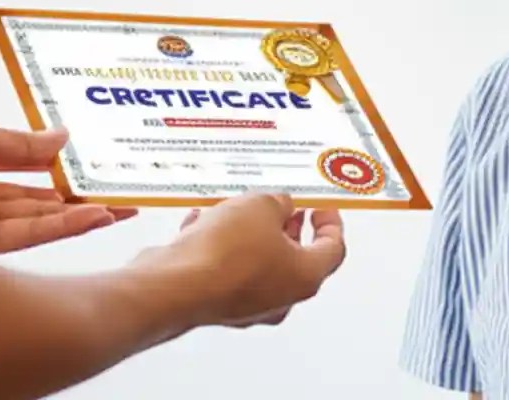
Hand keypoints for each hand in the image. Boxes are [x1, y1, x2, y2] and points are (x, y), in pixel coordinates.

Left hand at [0, 117, 134, 252]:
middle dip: (75, 195)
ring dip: (80, 214)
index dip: (50, 164)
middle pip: (29, 198)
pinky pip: (29, 237)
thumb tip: (62, 137)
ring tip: (120, 208)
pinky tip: (94, 218)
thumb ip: (21, 143)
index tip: (86, 160)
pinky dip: (64, 227)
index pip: (12, 167)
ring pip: (36, 220)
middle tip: (117, 191)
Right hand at [131, 192, 345, 329]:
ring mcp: (247, 305)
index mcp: (305, 276)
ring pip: (257, 263)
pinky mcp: (215, 303)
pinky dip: (218, 247)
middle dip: (287, 228)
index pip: (333, 249)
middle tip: (284, 207)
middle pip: (295, 259)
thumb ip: (278, 202)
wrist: (175, 285)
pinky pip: (224, 270)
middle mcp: (280, 297)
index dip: (330, 223)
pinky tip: (202, 223)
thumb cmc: (225, 254)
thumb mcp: (261, 206)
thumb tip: (279, 204)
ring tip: (235, 209)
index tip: (322, 208)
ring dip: (249, 235)